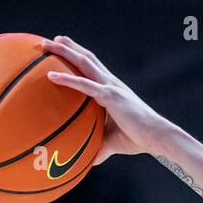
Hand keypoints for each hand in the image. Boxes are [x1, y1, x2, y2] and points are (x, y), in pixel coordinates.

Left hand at [43, 36, 168, 161]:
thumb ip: (101, 149)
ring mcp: (110, 87)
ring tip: (45, 44)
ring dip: (64, 51)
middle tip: (48, 41)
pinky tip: (50, 75)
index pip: (93, 67)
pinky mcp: (110, 96)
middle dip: (67, 47)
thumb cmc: (139, 139)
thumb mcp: (114, 143)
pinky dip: (67, 78)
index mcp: (112, 89)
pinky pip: (84, 84)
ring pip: (83, 62)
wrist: (156, 136)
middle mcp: (111, 83)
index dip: (79, 56)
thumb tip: (91, 162)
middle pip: (86, 58)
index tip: (63, 48)